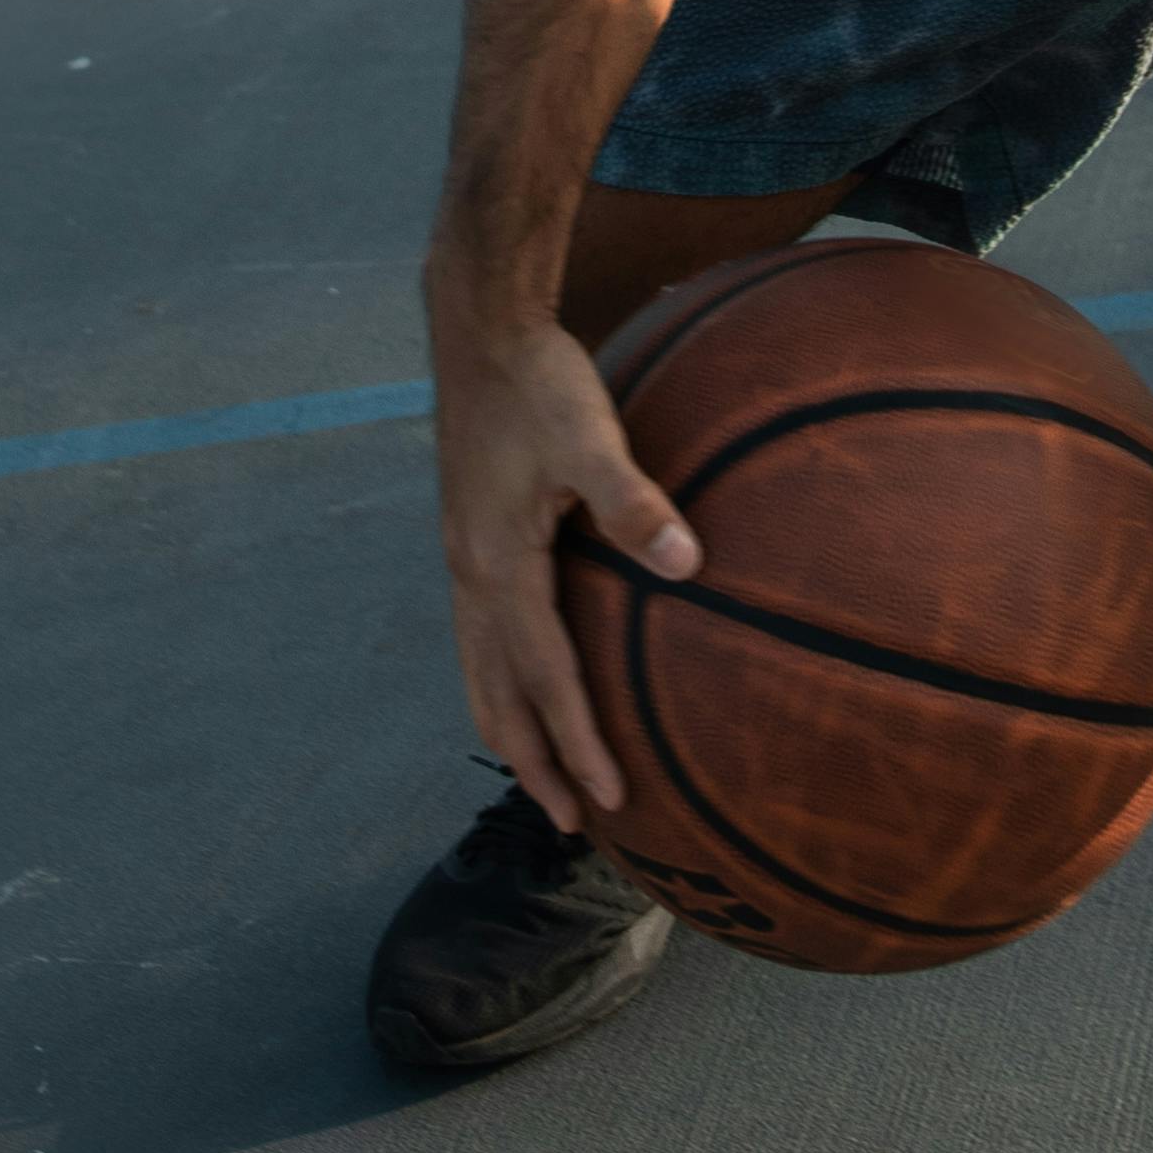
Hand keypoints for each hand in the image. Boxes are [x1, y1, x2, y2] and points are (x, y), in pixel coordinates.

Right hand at [430, 313, 700, 829]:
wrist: (481, 327)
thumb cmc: (539, 380)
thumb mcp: (591, 437)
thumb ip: (636, 503)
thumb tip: (689, 566)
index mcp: (497, 566)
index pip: (544, 679)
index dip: (577, 744)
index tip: (612, 801)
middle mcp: (470, 575)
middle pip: (498, 695)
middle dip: (534, 763)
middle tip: (572, 825)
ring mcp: (464, 559)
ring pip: (481, 671)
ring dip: (512, 729)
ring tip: (542, 773)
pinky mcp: (470, 538)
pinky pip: (482, 636)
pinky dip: (502, 681)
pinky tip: (530, 679)